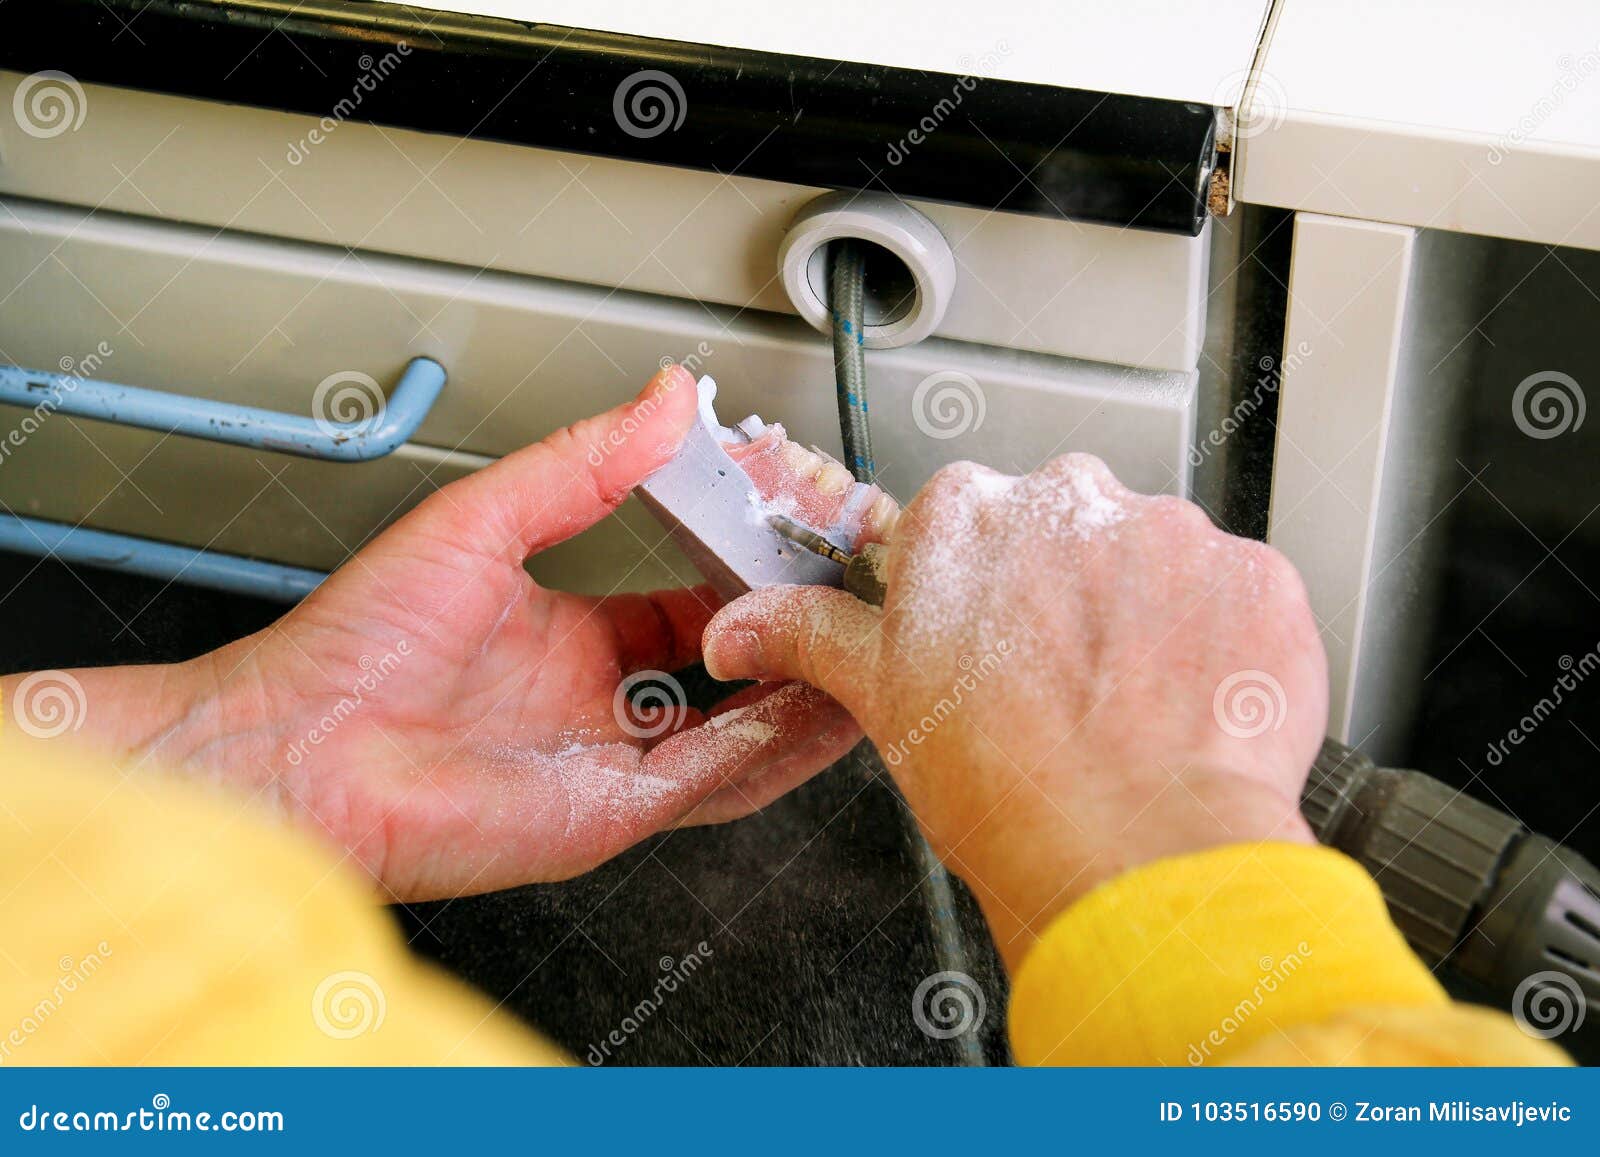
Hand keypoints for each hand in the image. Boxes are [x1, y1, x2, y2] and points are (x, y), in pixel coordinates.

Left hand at [6, 366, 859, 900]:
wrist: (295, 748)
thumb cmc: (354, 646)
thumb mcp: (483, 522)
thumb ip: (582, 465)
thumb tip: (660, 399)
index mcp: (573, 637)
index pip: (691, 609)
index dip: (748, 579)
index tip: (793, 545)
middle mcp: (598, 703)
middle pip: (728, 676)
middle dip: (792, 641)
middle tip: (849, 602)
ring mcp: (610, 762)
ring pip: (739, 736)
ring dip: (802, 699)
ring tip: (860, 655)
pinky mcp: (610, 814)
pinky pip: (713, 780)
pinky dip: (770, 747)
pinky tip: (814, 706)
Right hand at [702, 454, 1326, 968]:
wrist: (1136, 860)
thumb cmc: (1005, 789)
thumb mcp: (881, 702)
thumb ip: (807, 638)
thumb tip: (736, 631)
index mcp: (967, 514)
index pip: (968, 525)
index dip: (979, 596)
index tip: (989, 644)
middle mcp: (1071, 497)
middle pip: (1064, 529)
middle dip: (1062, 594)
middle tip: (1055, 686)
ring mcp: (1174, 534)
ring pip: (1152, 560)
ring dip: (1145, 617)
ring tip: (1127, 708)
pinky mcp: (1257, 578)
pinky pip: (1231, 596)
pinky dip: (1217, 643)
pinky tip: (1186, 708)